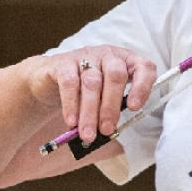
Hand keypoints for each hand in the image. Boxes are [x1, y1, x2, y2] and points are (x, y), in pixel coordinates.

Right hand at [24, 46, 157, 142]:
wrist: (48, 80)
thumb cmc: (84, 92)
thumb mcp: (104, 97)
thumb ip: (112, 110)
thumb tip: (110, 132)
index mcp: (126, 62)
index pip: (143, 67)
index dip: (142, 86)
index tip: (133, 107)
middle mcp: (108, 55)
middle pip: (115, 76)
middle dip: (111, 106)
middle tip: (106, 130)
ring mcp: (85, 56)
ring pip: (92, 82)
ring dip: (90, 112)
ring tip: (87, 134)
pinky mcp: (63, 63)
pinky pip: (69, 83)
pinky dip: (71, 105)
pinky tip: (71, 121)